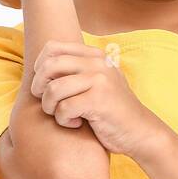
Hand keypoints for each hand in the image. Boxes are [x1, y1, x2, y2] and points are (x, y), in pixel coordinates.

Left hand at [29, 41, 163, 156]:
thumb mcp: (95, 83)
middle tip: (49, 104)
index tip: (45, 86)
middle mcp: (97, 63)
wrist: (139, 131)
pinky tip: (76, 123)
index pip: (52, 48)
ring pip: (53, 89)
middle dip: (39, 88)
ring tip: (64, 115)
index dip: (39, 68)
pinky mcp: (99, 100)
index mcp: (94, 56)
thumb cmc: (109, 110)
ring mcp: (99, 80)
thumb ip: (74, 71)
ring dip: (50, 108)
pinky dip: (64, 120)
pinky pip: (63, 108)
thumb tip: (38, 66)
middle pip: (48, 66)